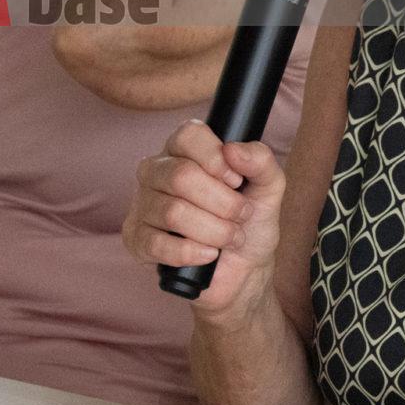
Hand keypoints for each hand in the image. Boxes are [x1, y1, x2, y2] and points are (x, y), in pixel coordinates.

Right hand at [122, 120, 286, 318]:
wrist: (245, 270)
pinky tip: (208, 253)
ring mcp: (142, 204)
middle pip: (181, 175)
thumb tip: (233, 149)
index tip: (237, 181)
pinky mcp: (136, 239)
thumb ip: (260, 160)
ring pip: (173, 212)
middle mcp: (157, 171)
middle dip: (223, 203)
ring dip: (214, 231)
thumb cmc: (250, 222)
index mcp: (185, 150)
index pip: (188, 135)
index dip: (216, 159)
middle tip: (241, 215)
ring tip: (230, 237)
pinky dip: (192, 252)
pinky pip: (157, 244)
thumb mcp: (269, 187)